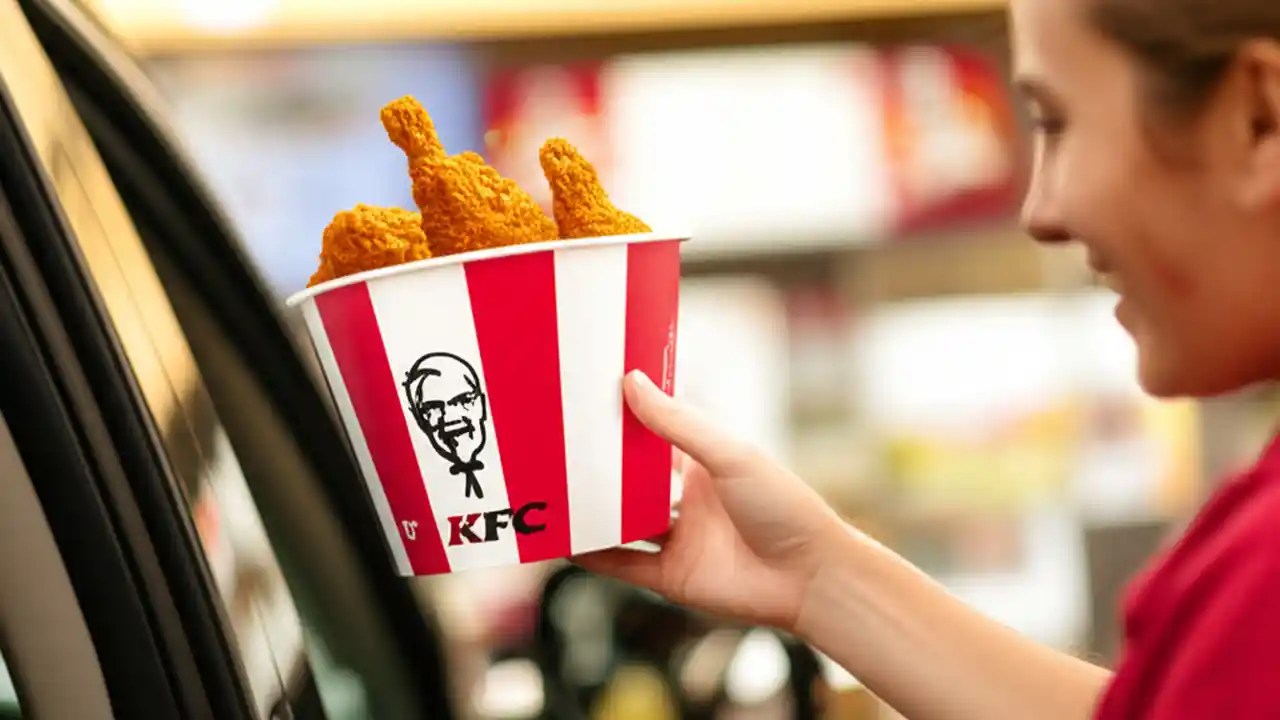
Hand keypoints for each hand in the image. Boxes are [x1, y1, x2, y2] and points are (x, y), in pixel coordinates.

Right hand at [575, 370, 846, 631]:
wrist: (810, 578)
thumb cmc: (783, 505)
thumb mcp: (730, 454)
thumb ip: (678, 424)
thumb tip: (631, 381)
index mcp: (704, 462)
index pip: (655, 432)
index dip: (624, 416)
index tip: (585, 395)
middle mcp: (688, 499)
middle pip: (631, 478)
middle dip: (597, 465)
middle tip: (552, 442)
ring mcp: (678, 538)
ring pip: (621, 521)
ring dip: (589, 509)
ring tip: (547, 490)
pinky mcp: (671, 576)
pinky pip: (623, 564)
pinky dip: (593, 556)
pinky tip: (562, 543)